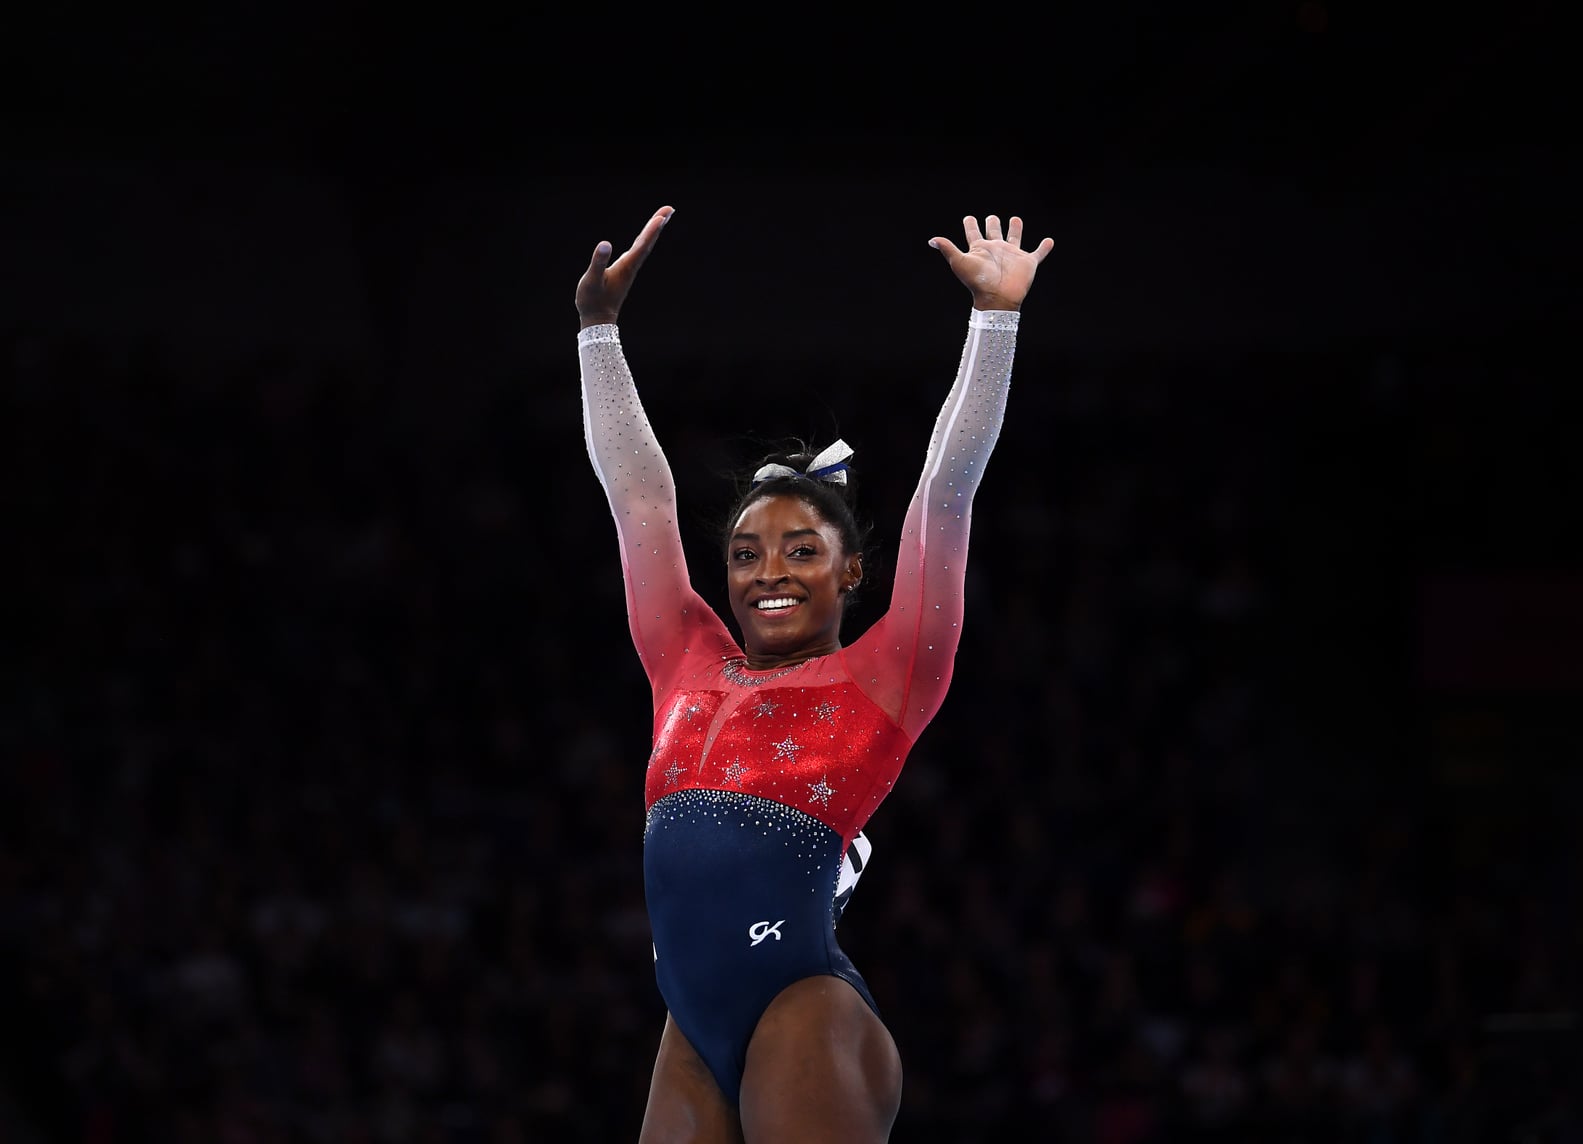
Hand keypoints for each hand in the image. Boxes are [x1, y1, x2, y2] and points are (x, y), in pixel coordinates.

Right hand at [576, 205, 674, 327]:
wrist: (597, 320)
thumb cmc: (592, 301)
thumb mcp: (592, 281)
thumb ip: (598, 263)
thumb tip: (605, 244)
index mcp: (626, 266)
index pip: (642, 244)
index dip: (652, 229)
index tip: (663, 215)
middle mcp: (631, 266)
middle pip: (647, 242)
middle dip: (658, 224)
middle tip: (669, 209)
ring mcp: (629, 269)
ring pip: (644, 246)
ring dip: (653, 231)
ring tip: (661, 217)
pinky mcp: (624, 271)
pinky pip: (638, 251)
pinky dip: (644, 240)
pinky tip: (645, 237)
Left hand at [929, 215, 1053, 311]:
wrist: (997, 298)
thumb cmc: (977, 281)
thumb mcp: (960, 262)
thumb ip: (948, 249)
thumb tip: (931, 240)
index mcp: (980, 249)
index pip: (973, 233)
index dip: (970, 225)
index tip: (968, 218)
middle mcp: (996, 250)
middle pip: (994, 232)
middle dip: (992, 224)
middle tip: (991, 217)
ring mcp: (1012, 256)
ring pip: (1014, 238)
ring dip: (1016, 229)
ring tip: (1015, 219)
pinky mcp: (1027, 263)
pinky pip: (1038, 253)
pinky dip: (1044, 248)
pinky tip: (1049, 241)